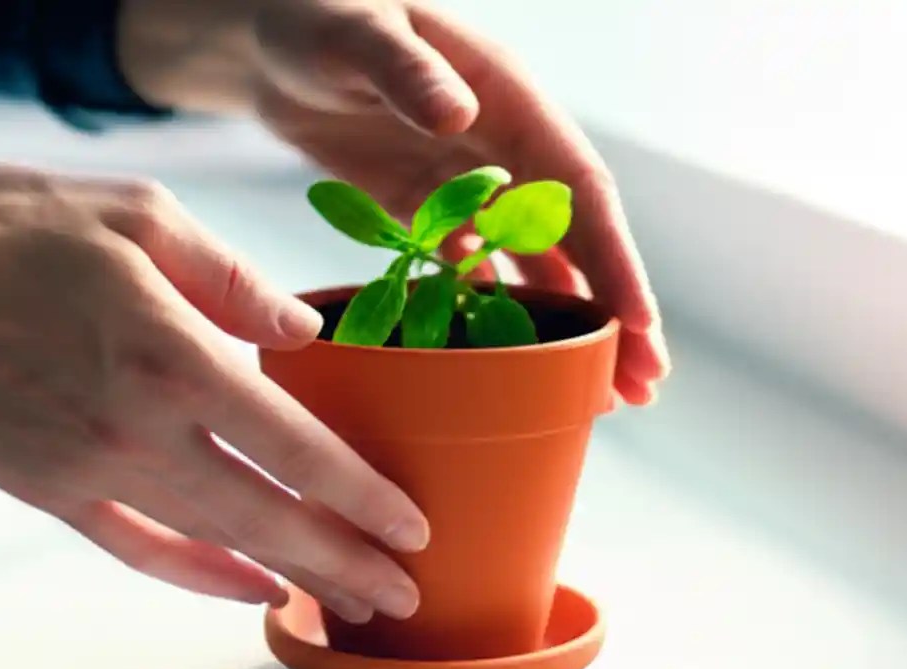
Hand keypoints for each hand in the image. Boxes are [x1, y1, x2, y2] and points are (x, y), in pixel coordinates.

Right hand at [0, 163, 427, 623]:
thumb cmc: (8, 228)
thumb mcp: (137, 215)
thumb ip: (231, 275)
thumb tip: (301, 330)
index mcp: (172, 351)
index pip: (294, 445)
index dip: (361, 493)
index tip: (409, 524)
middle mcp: (138, 426)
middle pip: (268, 515)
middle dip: (346, 560)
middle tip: (403, 593)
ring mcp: (89, 469)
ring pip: (214, 542)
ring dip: (290, 576)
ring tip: (347, 605)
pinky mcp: (48, 490)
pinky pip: (137, 550)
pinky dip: (199, 575)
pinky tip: (248, 585)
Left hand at [118, 0, 669, 403]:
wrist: (266, 38)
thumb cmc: (317, 14)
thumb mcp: (358, 35)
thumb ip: (407, 71)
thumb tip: (461, 116)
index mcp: (511, 101)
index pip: (580, 191)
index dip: (613, 262)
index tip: (639, 329)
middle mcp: (502, 147)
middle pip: (573, 238)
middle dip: (611, 311)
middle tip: (638, 389)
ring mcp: (465, 181)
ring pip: (530, 260)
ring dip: (562, 322)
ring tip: (591, 392)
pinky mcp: (424, 208)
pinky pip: (468, 266)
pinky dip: (489, 310)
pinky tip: (505, 359)